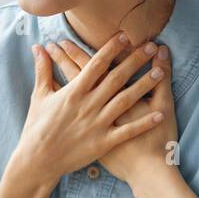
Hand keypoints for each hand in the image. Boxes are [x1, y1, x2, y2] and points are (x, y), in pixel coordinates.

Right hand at [14, 32, 166, 185]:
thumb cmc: (37, 128)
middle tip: (151, 46)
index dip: (112, 48)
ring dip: (144, 85)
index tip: (126, 36)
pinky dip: (144, 123)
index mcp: (73, 92)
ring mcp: (97, 124)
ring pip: (125, 100)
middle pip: (116, 78)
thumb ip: (42, 70)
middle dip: (135, 60)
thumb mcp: (39, 97)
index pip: (95, 64)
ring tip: (161, 72)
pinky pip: (128, 131)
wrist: (37, 161)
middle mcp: (87, 105)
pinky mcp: (103, 143)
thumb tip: (38, 47)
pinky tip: (160, 114)